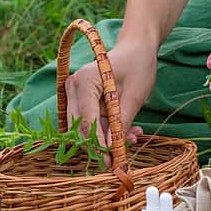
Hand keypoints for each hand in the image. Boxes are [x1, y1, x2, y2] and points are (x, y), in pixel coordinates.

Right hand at [64, 44, 153, 159]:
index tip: (111, 160)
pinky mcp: (80, 102)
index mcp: (85, 81)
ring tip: (133, 137)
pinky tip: (129, 131)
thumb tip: (111, 149)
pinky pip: (90, 123)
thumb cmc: (138, 67)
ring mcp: (74, 94)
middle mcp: (73, 87)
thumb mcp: (135, 95)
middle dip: (99, 145)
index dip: (98, 142)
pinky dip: (107, 131)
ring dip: (106, 139)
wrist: (136, 51)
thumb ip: (121, 122)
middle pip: (79, 127)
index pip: (86, 119)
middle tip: (119, 158)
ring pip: (84, 128)